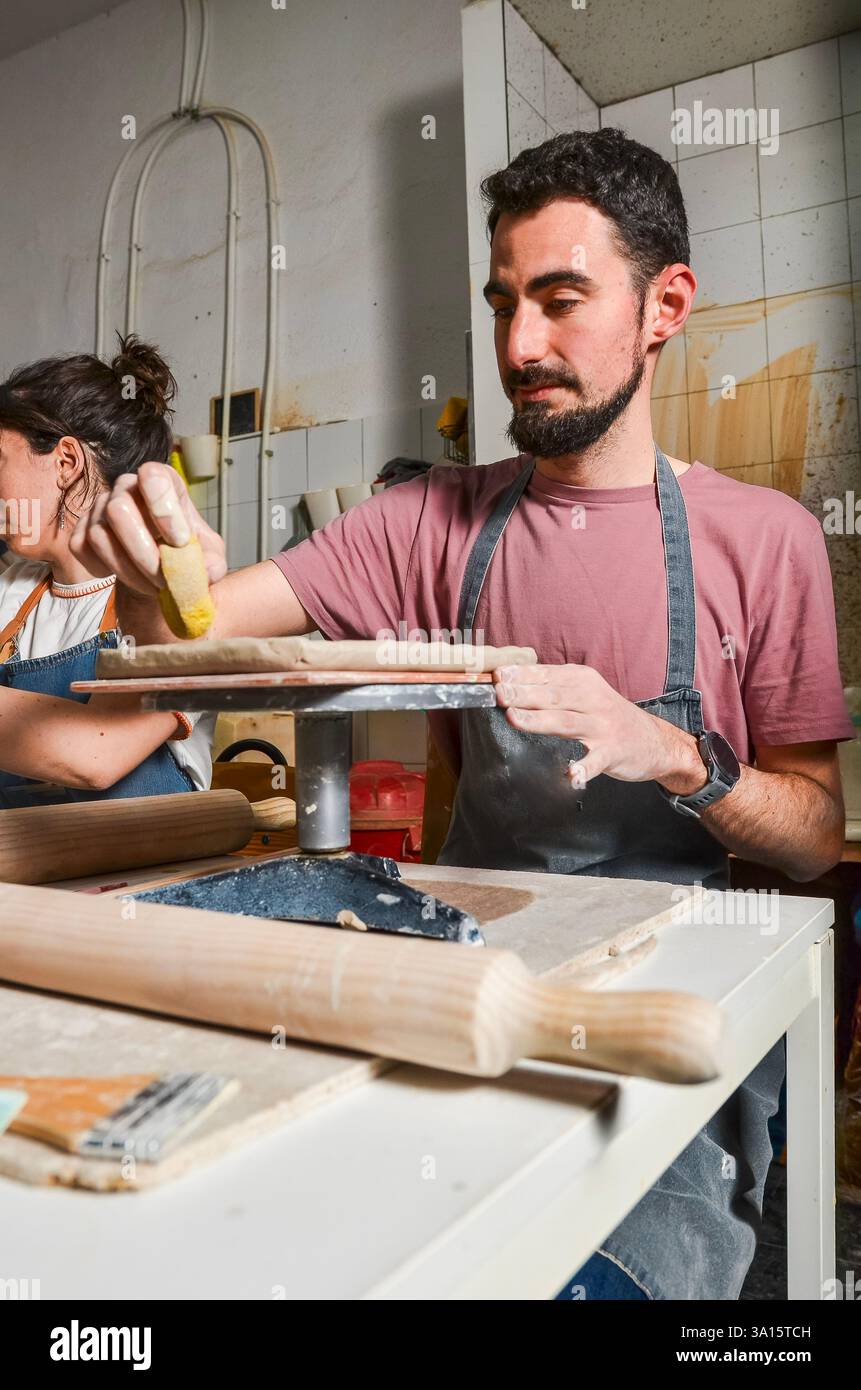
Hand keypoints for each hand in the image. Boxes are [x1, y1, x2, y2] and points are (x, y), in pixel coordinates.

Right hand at [69, 461, 226, 596]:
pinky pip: (83, 550)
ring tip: (154, 586)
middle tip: (164, 580)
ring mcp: (99, 507)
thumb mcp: (209, 558)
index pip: (154, 476)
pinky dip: (107, 570)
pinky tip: (131, 578)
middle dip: (144, 553)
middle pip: (119, 509)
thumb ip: (213, 563)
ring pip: (100, 536)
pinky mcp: (81, 530)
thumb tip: (208, 571)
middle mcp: (126, 487)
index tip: (179, 541)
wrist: (158, 569)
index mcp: (162, 481)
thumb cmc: (185, 553)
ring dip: (129, 570)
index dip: (164, 510)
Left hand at [493, 663, 705, 788]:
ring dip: (539, 720)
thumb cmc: (607, 715)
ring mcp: (603, 726)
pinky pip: (596, 761)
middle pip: (553, 696)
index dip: (522, 674)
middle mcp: (592, 699)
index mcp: (582, 681)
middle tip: (498, 693)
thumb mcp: (584, 691)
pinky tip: (570, 775)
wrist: (654, 740)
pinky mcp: (613, 752)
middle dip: (524, 694)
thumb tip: (509, 682)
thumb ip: (552, 687)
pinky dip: (584, 768)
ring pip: (567, 722)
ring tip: (514, 719)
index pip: (547, 674)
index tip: (497, 675)